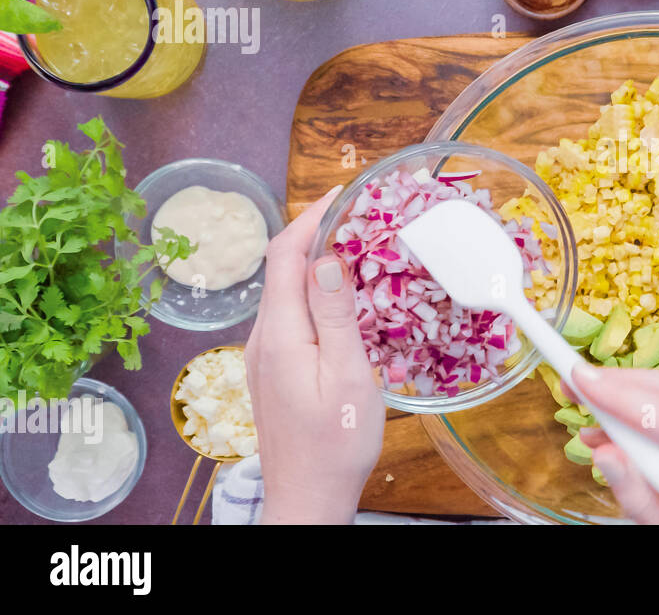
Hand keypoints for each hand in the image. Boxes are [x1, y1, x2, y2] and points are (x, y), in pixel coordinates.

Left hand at [245, 187, 384, 524]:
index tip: (343, 193)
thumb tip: (327, 258)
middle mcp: (265, 337)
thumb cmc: (335, 445)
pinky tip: (345, 296)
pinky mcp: (276, 368)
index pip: (285, 254)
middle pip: (284, 267)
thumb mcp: (348, 377)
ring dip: (318, 262)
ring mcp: (266, 354)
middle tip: (362, 215)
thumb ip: (334, 316)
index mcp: (281, 334)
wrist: (308, 498)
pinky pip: (292, 314)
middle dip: (318, 232)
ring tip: (360, 246)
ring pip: (288, 290)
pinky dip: (316, 291)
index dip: (310, 216)